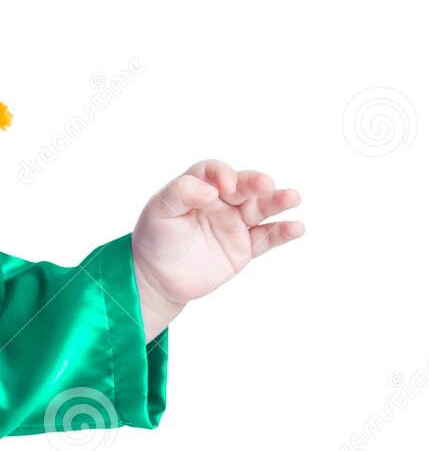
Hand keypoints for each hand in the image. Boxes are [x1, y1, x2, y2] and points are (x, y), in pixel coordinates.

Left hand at [131, 160, 303, 334]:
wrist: (155, 279)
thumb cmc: (154, 239)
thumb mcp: (158, 212)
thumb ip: (180, 193)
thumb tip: (211, 191)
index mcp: (198, 187)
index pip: (214, 171)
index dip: (222, 174)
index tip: (224, 186)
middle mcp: (221, 201)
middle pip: (244, 186)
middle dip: (256, 183)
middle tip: (265, 184)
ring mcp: (235, 223)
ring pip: (262, 208)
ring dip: (278, 201)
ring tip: (292, 197)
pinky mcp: (245, 247)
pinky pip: (267, 238)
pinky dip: (282, 232)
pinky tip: (296, 227)